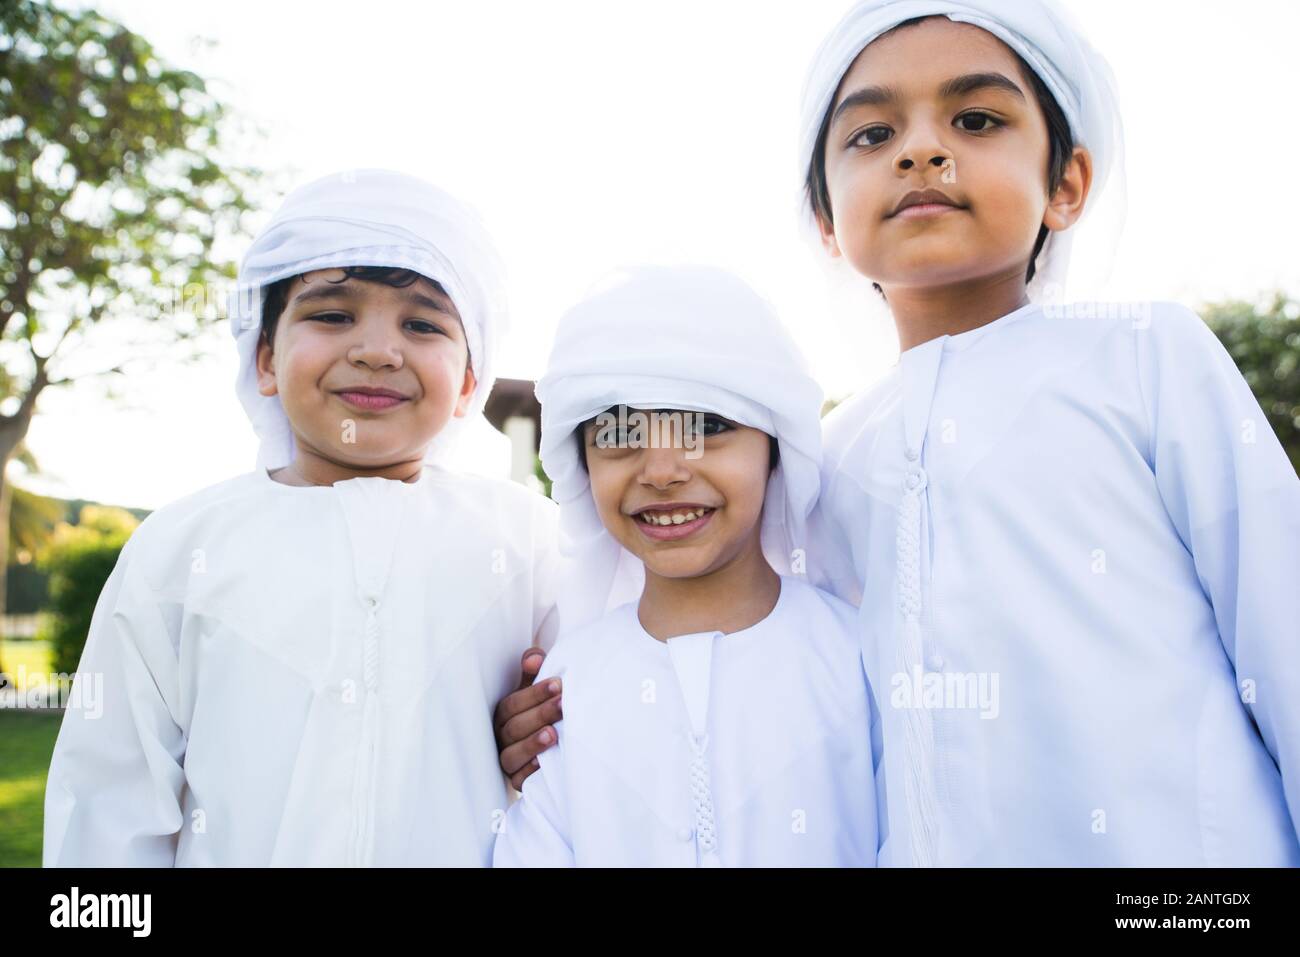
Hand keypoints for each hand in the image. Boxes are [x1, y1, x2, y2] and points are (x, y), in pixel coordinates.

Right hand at [494, 647, 561, 790]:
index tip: (558, 684)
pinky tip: (544, 764)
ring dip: (532, 744)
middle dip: (540, 714)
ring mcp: (507, 759)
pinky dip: (529, 772)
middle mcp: (501, 736)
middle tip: (564, 704)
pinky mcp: (515, 780)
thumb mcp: (535, 690)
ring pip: (511, 755)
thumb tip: (533, 657)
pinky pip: (518, 780)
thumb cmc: (540, 711)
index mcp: (504, 712)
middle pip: (514, 727)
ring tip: (553, 734)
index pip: (514, 702)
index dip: (535, 693)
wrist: (547, 745)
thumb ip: (534, 672)